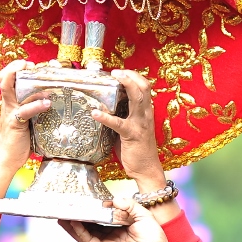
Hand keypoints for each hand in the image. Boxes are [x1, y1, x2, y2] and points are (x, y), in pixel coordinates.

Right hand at [0, 60, 52, 210]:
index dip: (16, 67)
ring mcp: (10, 112)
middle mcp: (8, 103)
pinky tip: (47, 104)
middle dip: (17, 67)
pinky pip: (24, 111)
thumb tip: (52, 99)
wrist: (7, 159)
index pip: (7, 77)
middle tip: (32, 66)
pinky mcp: (15, 124)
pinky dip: (36, 105)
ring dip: (29, 84)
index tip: (31, 65)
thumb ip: (34, 107)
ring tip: (44, 84)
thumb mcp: (26, 119)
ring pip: (11, 90)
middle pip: (5, 77)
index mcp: (10, 101)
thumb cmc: (19, 139)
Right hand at [60, 196, 181, 241]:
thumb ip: (129, 205)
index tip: (82, 200)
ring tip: (62, 217)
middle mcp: (111, 233)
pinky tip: (74, 224)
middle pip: (90, 224)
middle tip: (66, 208)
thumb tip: (113, 199)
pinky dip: (80, 233)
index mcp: (120, 224)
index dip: (92, 208)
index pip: (102, 215)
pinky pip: (90, 240)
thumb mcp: (143, 215)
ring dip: (74, 225)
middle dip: (78, 217)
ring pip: (86, 233)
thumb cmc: (154, 238)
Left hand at [93, 71, 165, 191]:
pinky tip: (95, 113)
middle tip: (115, 71)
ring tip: (113, 77)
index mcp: (146, 111)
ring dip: (126, 85)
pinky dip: (106, 117)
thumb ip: (124, 114)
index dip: (134, 76)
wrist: (147, 169)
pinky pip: (118, 123)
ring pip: (137, 98)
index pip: (145, 87)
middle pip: (144, 87)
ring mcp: (140, 124)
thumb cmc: (137, 149)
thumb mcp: (132, 126)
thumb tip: (106, 104)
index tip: (120, 72)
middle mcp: (146, 114)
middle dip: (130, 76)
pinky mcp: (131, 135)